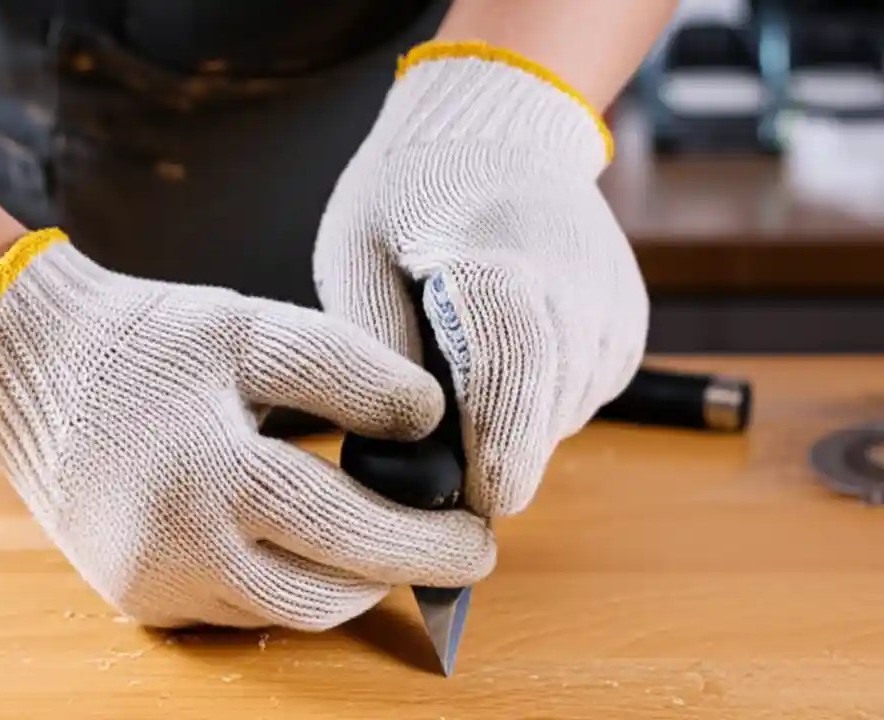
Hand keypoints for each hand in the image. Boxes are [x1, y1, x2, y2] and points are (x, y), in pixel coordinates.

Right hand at [0, 230, 495, 629]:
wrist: (29, 366)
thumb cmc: (149, 339)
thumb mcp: (253, 327)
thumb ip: (350, 372)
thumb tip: (430, 426)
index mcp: (213, 474)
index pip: (350, 531)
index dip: (427, 541)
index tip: (480, 536)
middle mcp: (179, 549)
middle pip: (324, 595)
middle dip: (398, 574)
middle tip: (448, 547)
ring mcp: (152, 584)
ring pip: (283, 612)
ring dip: (342, 582)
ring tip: (375, 535)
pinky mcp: (135, 599)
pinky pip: (235, 611)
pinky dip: (281, 582)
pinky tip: (295, 538)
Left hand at [314, 43, 648, 517]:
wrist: (499, 134)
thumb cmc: (408, 194)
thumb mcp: (355, 255)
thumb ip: (377, 346)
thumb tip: (407, 440)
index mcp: (498, 261)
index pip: (512, 371)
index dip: (495, 449)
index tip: (476, 504)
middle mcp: (576, 288)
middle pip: (545, 412)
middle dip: (495, 459)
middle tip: (442, 467)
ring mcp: (612, 308)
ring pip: (564, 416)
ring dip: (511, 430)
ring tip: (462, 380)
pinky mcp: (629, 325)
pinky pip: (580, 399)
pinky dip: (537, 405)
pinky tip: (501, 362)